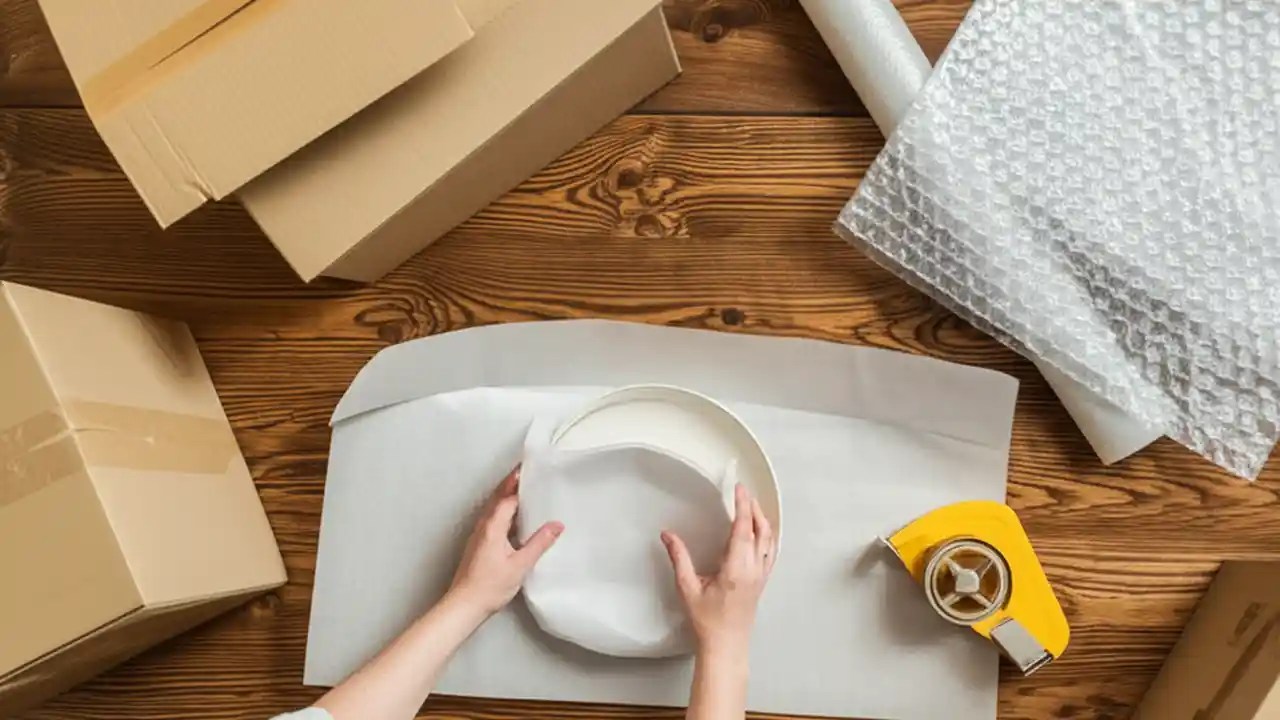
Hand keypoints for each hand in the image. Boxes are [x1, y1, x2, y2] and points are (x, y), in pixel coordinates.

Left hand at [448, 467, 563, 614]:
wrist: (464, 606)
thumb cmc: (489, 587)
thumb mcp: (520, 565)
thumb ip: (539, 543)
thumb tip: (556, 526)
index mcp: (492, 527)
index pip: (508, 498)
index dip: (519, 484)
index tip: (530, 472)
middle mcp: (483, 528)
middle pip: (497, 498)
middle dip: (510, 484)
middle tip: (523, 472)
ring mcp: (478, 536)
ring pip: (493, 509)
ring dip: (505, 497)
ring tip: (520, 490)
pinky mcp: (478, 546)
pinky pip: (491, 521)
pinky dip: (503, 513)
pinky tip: (512, 520)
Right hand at [661, 484, 775, 656]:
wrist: (726, 645)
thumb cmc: (709, 622)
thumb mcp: (688, 588)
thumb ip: (679, 558)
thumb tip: (668, 536)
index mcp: (736, 569)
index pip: (743, 529)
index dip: (743, 506)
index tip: (740, 489)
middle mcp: (753, 570)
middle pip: (761, 530)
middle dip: (754, 507)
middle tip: (744, 492)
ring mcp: (761, 576)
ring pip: (769, 540)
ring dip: (762, 520)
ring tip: (752, 506)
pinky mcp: (762, 581)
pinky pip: (771, 552)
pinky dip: (768, 536)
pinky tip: (762, 533)